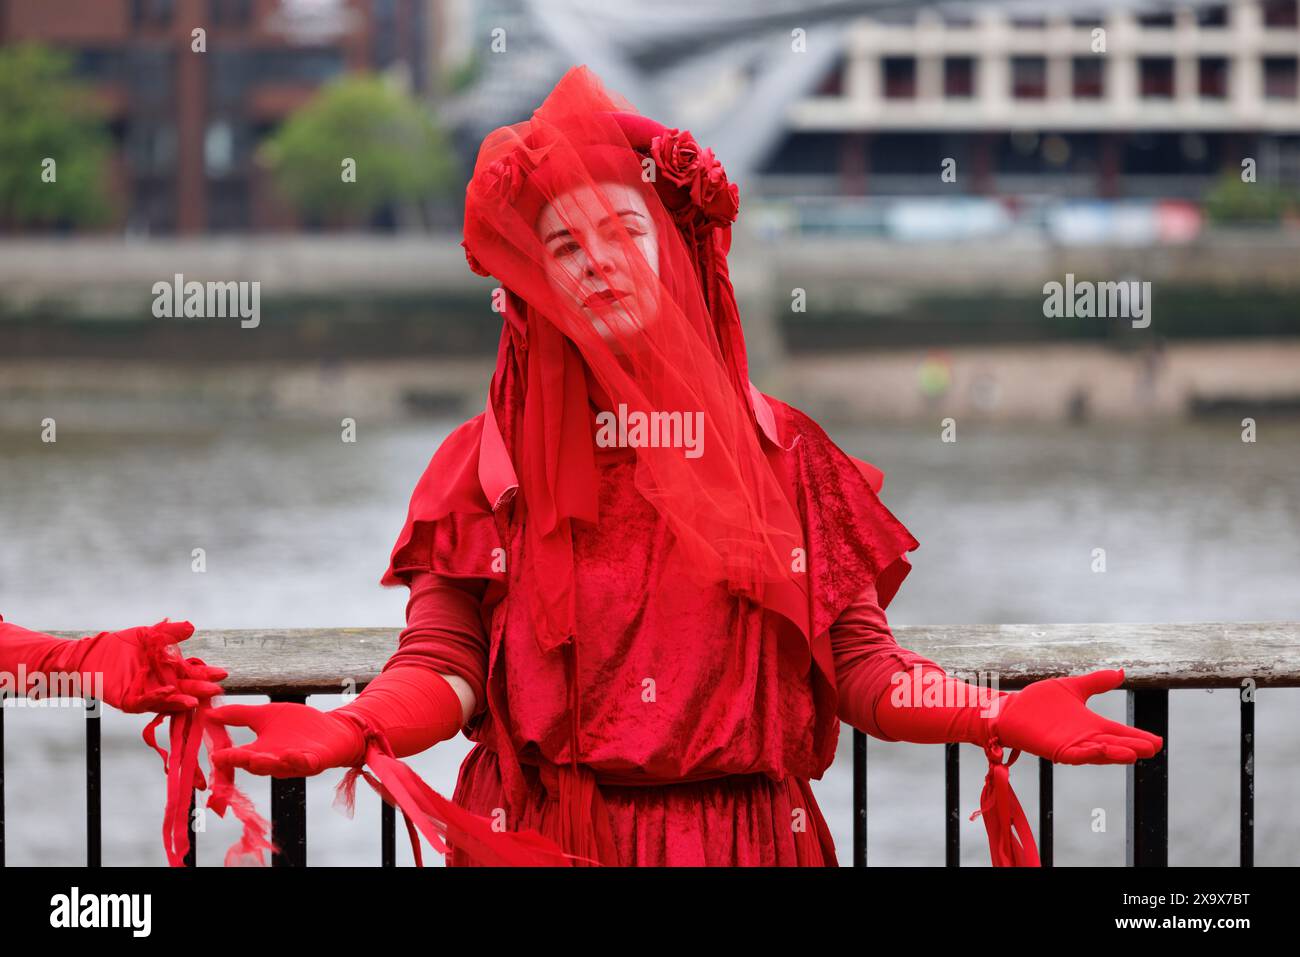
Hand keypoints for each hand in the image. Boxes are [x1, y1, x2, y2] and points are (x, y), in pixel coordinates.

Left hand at [71, 620, 226, 713]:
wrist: (91, 654)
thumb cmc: (120, 646)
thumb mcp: (149, 634)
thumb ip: (169, 632)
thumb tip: (191, 627)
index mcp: (168, 670)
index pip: (191, 673)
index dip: (205, 674)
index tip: (221, 673)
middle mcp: (161, 685)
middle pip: (185, 688)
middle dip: (200, 689)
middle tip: (216, 689)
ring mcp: (147, 695)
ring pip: (169, 700)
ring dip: (183, 699)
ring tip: (197, 699)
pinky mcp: (130, 701)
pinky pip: (146, 702)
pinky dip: (158, 698)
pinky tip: (169, 693)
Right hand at [207, 702, 366, 777]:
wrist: (333, 729)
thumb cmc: (298, 725)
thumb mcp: (265, 715)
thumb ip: (239, 715)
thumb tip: (208, 713)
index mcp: (260, 751)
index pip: (240, 757)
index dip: (227, 758)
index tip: (214, 756)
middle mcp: (275, 761)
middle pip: (257, 765)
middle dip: (244, 761)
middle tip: (231, 757)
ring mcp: (295, 763)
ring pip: (279, 767)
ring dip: (268, 762)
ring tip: (257, 757)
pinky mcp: (315, 761)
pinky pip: (305, 764)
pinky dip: (299, 761)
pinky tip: (292, 754)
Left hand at [989, 668, 1163, 764]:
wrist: (1008, 709)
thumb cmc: (1038, 702)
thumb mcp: (1072, 688)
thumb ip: (1096, 682)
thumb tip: (1122, 672)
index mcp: (1090, 724)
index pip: (1118, 732)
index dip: (1136, 737)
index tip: (1157, 742)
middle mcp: (1084, 738)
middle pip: (1113, 745)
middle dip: (1131, 747)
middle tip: (1152, 749)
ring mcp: (1071, 745)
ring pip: (1098, 752)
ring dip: (1115, 753)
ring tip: (1134, 753)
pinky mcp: (1056, 749)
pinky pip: (1075, 754)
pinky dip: (1089, 753)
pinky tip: (1103, 750)